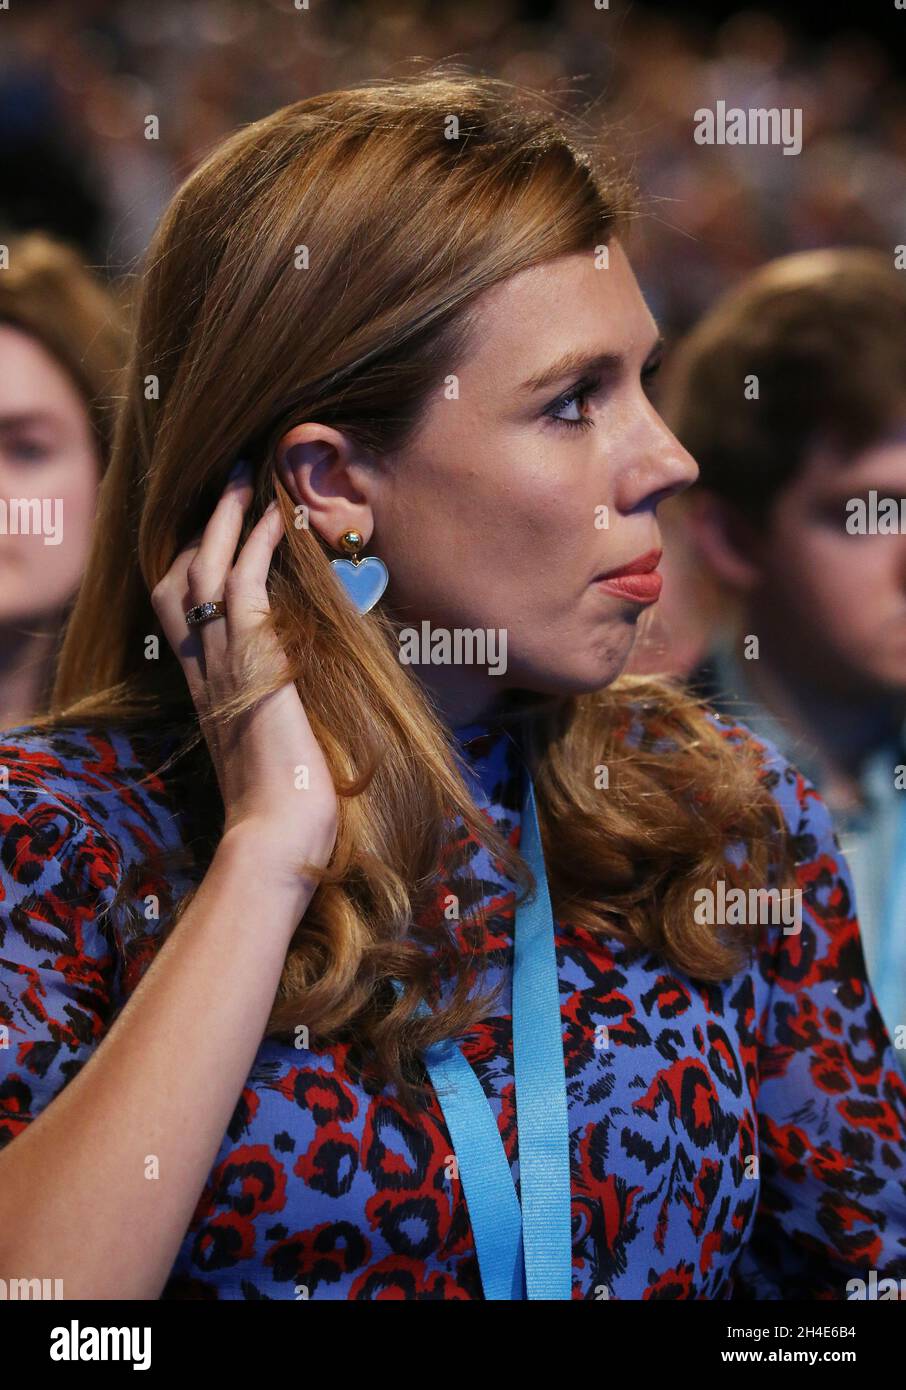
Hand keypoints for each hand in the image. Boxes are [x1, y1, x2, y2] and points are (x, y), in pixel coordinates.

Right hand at [150, 460, 337, 878]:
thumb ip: (286, 710)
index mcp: (208, 687)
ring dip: (226, 517)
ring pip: (205, 567)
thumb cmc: (287, 807)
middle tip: (228, 482)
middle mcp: (204, 668)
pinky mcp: (250, 660)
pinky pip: (243, 582)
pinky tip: (279, 516)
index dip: (196, 565)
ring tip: (246, 475)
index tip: (220, 535)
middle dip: (203, 526)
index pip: (183, 610)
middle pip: (181, 576)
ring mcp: (221, 662)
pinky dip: (257, 543)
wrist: (276, 834)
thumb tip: (318, 696)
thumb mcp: (281, 745)